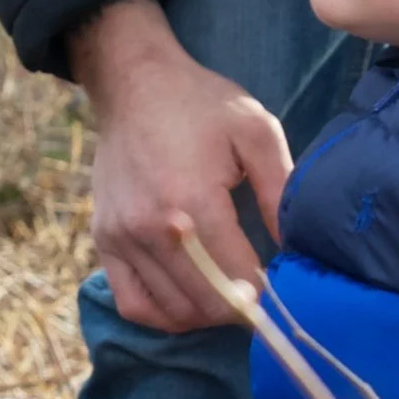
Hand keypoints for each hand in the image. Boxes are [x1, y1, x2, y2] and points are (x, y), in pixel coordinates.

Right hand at [73, 0, 292, 332]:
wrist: (133, 83)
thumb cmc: (200, 104)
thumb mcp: (256, 132)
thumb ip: (279, 191)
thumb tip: (294, 247)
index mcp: (194, 201)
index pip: (237, 278)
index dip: (265, 294)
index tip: (281, 288)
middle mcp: (153, 228)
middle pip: (206, 302)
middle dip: (239, 309)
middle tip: (259, 296)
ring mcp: (123, 238)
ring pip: (172, 310)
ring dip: (206, 314)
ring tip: (228, 296)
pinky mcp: (104, 240)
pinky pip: (133, 303)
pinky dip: (163, 315)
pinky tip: (187, 301)